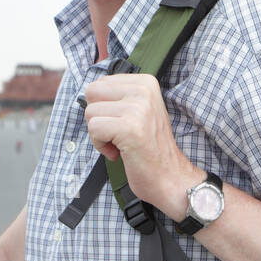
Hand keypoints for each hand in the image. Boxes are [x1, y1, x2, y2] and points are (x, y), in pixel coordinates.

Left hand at [81, 73, 199, 211]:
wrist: (170, 177)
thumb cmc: (149, 148)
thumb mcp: (139, 111)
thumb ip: (118, 97)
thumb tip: (90, 92)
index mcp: (146, 83)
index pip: (100, 83)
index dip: (104, 106)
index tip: (121, 122)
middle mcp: (144, 90)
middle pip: (92, 93)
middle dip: (97, 116)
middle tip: (116, 133)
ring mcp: (138, 108)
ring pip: (90, 112)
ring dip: (99, 134)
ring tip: (120, 143)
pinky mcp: (130, 127)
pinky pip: (94, 129)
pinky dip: (100, 145)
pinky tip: (118, 152)